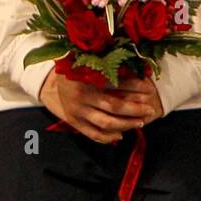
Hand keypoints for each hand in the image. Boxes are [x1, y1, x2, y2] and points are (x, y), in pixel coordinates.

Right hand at [39, 70, 156, 143]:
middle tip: (150, 109)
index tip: (150, 89)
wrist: (50, 82)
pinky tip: (121, 134)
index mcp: (88, 78)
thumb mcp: (92, 63)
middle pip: (115, 106)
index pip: (117, 84)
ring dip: (126, 124)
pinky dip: (108, 137)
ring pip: (106, 122)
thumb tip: (142, 71)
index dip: (136, 86)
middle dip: (136, 109)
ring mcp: (77, 111)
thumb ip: (112, 68)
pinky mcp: (74, 122)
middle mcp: (82, 96)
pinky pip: (93, 134)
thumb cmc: (78, 69)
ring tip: (140, 122)